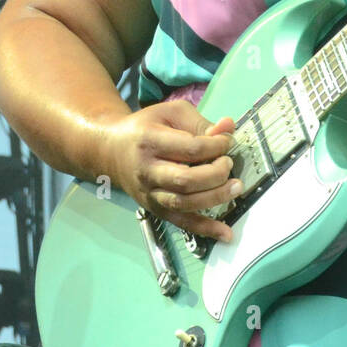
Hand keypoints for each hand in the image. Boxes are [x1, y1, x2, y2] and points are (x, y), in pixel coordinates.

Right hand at [102, 101, 240, 241]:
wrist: (110, 151)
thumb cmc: (145, 128)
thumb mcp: (171, 113)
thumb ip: (200, 122)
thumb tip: (228, 128)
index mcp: (151, 141)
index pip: (190, 148)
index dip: (216, 146)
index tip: (226, 142)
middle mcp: (148, 170)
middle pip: (186, 180)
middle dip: (216, 174)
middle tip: (229, 164)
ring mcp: (150, 193)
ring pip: (184, 203)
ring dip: (215, 198)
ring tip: (235, 187)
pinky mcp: (155, 209)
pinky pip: (181, 222)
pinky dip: (205, 229)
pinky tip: (225, 233)